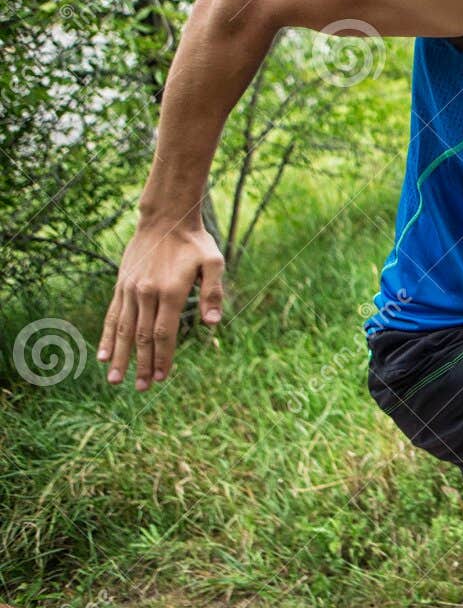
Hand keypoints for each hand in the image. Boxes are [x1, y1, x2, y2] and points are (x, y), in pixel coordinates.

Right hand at [98, 215, 224, 389]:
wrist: (165, 218)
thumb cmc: (195, 242)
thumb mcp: (214, 263)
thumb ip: (214, 293)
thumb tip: (213, 323)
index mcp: (170, 291)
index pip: (164, 333)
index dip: (163, 357)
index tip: (162, 378)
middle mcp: (146, 293)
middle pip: (142, 337)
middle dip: (142, 365)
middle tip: (141, 389)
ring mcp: (130, 290)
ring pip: (123, 329)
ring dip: (120, 357)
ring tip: (115, 380)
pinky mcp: (121, 285)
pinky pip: (112, 315)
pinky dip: (106, 336)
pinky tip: (102, 355)